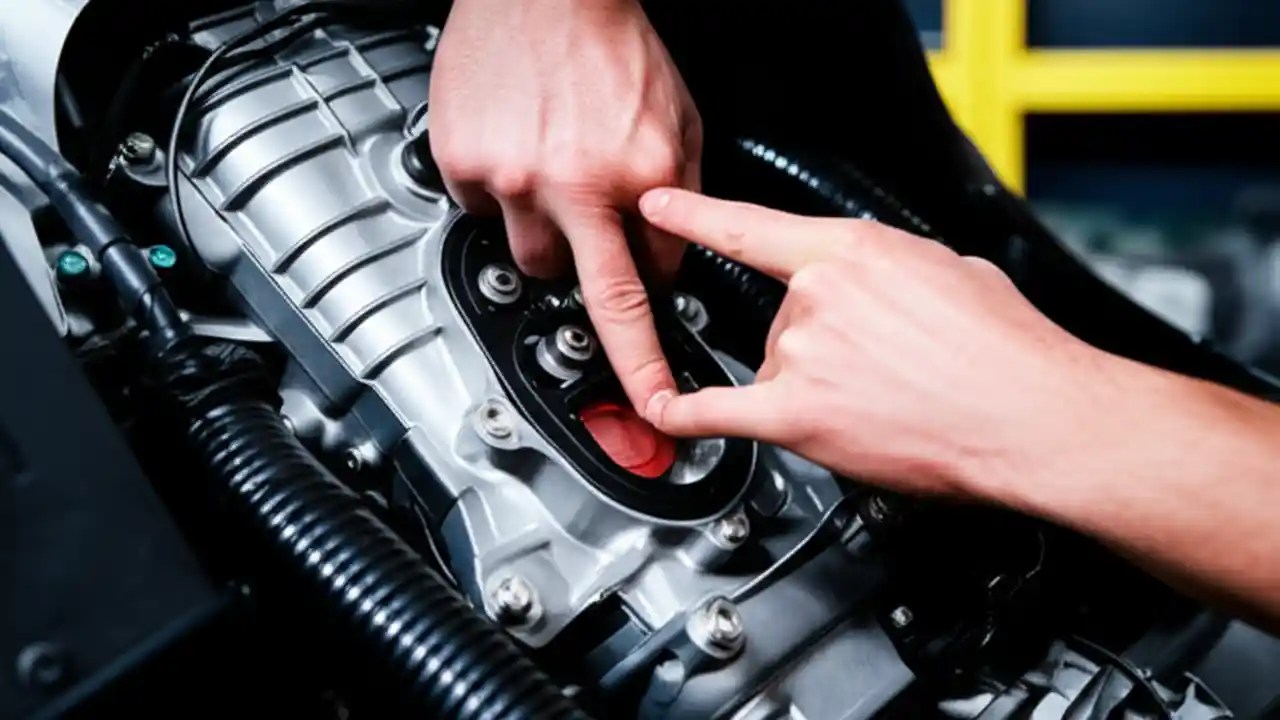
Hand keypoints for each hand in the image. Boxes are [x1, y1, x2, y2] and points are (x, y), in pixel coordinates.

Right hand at [429, 0, 700, 417]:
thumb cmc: (613, 46)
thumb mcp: (680, 123)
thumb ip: (678, 199)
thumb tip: (667, 261)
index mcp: (641, 178)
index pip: (655, 283)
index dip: (656, 317)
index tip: (657, 381)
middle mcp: (576, 186)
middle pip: (595, 299)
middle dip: (618, 337)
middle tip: (631, 383)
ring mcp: (512, 179)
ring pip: (530, 260)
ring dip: (545, 239)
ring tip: (551, 186)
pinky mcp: (465, 165)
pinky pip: (482, 213)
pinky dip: (499, 196)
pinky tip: (515, 156)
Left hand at [639, 188, 1119, 499]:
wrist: (1033, 417)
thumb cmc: (1008, 351)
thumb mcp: (954, 270)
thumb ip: (895, 270)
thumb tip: (882, 289)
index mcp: (854, 250)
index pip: (754, 228)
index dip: (697, 214)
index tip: (659, 204)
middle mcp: (817, 295)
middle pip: (779, 318)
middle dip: (820, 345)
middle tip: (882, 368)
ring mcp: (803, 354)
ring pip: (775, 368)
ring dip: (813, 386)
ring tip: (881, 403)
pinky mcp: (798, 415)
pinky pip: (721, 413)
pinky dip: (688, 415)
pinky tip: (669, 413)